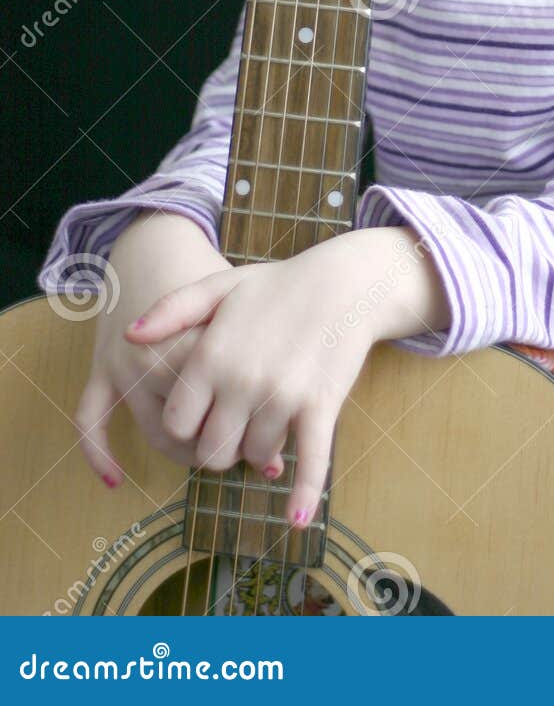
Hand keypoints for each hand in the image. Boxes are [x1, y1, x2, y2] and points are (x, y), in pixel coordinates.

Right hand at [73, 212, 255, 490]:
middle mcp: (156, 361)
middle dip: (224, 444)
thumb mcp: (243, 310)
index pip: (229, 414)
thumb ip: (265, 365)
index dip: (254, 430)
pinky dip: (98, 454)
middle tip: (246, 444)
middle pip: (196, 429)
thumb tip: (289, 425)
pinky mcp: (100, 370)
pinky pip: (92, 420)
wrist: (158, 246)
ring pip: (157, 433)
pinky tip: (116, 480)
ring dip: (184, 452)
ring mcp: (124, 369)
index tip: (270, 430)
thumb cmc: (212, 279)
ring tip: (212, 450)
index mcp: (199, 347)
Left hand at [122, 227, 445, 530]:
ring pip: (255, 456)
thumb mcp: (219, 286)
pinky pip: (310, 462)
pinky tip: (296, 520)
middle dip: (218, 448)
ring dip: (258, 452)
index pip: (176, 425)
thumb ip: (171, 310)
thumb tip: (128, 334)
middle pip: (212, 452)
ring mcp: (282, 398)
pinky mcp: (319, 408)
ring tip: (267, 426)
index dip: (184, 428)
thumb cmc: (278, 286)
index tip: (200, 418)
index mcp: (210, 356)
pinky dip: (303, 494)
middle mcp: (241, 382)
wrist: (344, 283)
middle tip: (232, 431)